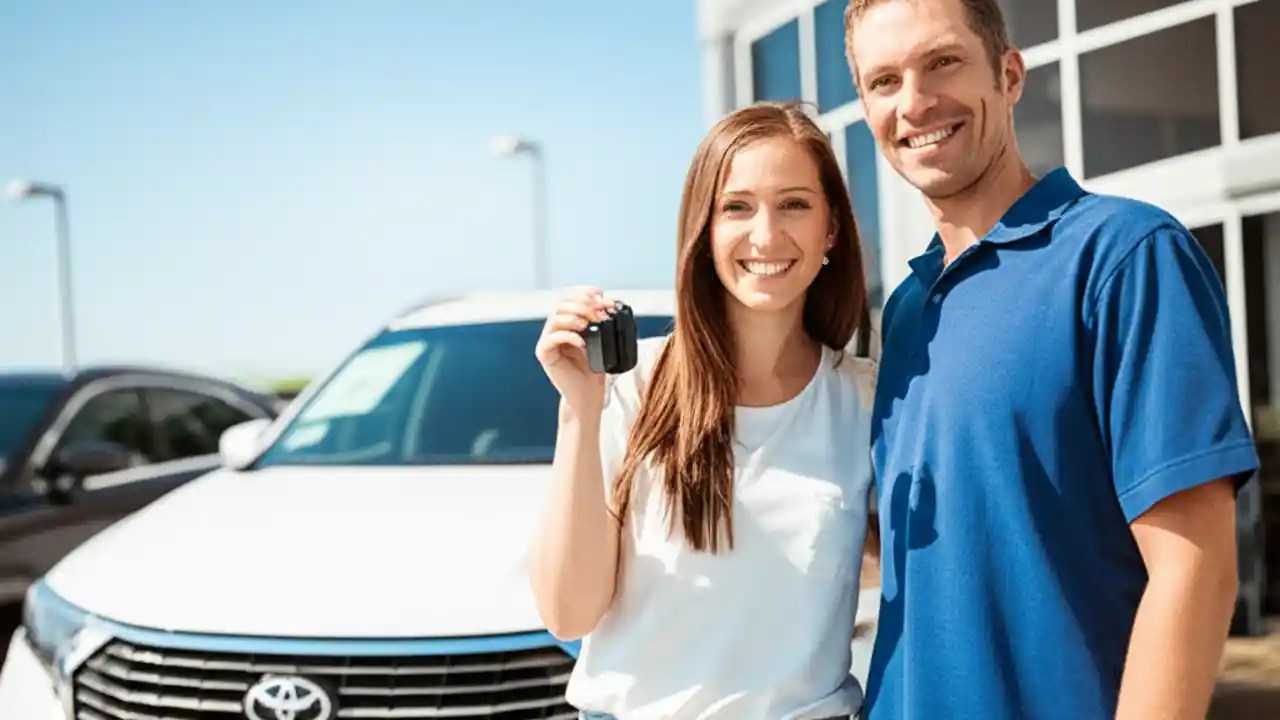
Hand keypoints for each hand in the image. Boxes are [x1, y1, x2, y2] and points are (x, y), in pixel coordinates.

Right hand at [535, 286, 614, 415]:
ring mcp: (547, 340)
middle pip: (562, 304)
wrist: (588, 394)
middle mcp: (554, 328)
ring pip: (555, 317)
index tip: (600, 294)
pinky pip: (552, 338)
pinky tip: (583, 343)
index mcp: (566, 321)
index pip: (569, 297)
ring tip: (591, 325)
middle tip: (599, 313)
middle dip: (583, 304)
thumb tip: (609, 303)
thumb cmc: (595, 368)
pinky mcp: (544, 354)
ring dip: (576, 317)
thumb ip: (602, 321)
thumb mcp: (602, 339)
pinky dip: (569, 336)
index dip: (583, 292)